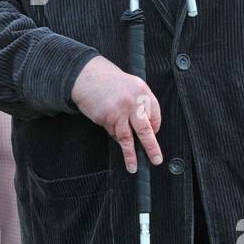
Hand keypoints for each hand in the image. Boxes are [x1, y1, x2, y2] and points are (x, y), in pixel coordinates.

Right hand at [70, 55, 161, 173]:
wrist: (88, 76)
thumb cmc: (110, 82)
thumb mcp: (131, 87)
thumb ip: (140, 104)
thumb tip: (146, 128)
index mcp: (143, 92)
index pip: (155, 116)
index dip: (155, 127)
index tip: (153, 134)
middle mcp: (134, 102)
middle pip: (146, 130)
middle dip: (151, 148)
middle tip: (156, 159)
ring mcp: (120, 111)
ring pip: (127, 138)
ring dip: (131, 154)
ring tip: (134, 166)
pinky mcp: (107, 118)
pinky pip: (113, 132)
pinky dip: (115, 135)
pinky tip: (112, 130)